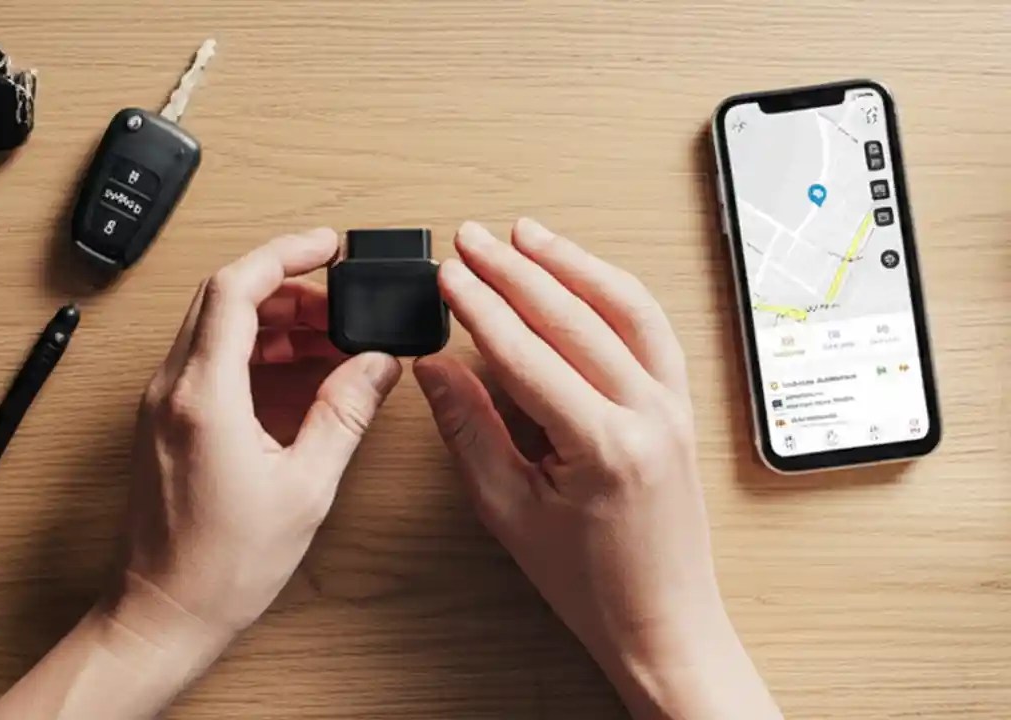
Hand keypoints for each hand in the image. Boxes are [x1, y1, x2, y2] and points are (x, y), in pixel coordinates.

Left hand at [0, 230, 401, 719]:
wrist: (163, 614)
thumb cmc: (222, 565)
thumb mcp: (306, 485)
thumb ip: (345, 412)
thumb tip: (379, 365)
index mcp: (205, 395)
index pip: (237, 288)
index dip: (285, 253)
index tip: (327, 246)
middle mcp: (173, 390)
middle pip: (224, 299)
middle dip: (288, 288)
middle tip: (340, 302)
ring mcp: (162, 405)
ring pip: (215, 328)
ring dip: (273, 321)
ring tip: (330, 340)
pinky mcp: (165, 423)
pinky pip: (208, 362)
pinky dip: (254, 354)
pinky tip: (298, 376)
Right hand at [415, 220, 779, 718]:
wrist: (662, 621)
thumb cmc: (590, 583)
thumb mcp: (508, 511)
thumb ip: (469, 431)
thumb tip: (436, 367)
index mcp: (603, 446)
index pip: (527, 353)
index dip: (479, 307)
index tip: (447, 275)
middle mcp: (648, 415)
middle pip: (574, 318)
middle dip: (515, 271)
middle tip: (472, 240)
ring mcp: (674, 406)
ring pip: (624, 308)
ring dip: (572, 264)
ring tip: (527, 234)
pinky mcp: (682, 406)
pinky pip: (652, 330)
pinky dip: (615, 292)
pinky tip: (585, 274)